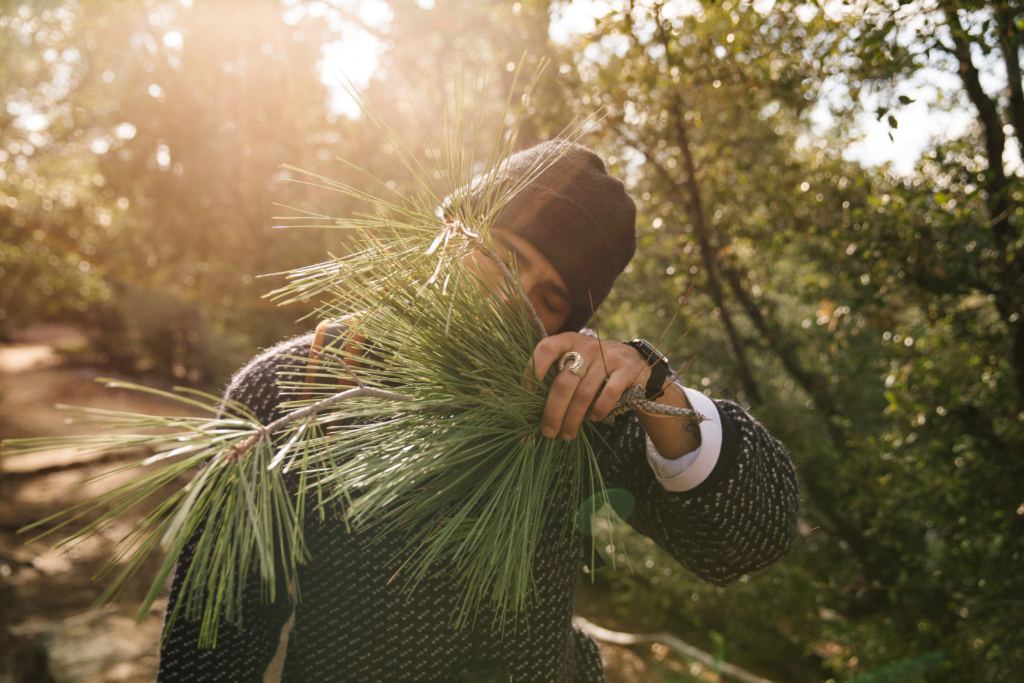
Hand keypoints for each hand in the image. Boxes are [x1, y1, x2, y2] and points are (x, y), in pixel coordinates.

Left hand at [526, 332, 652, 440]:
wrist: (633, 357)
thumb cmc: (592, 365)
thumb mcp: (574, 360)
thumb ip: (555, 377)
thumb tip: (528, 411)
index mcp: (568, 341)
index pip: (546, 349)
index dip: (532, 371)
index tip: (526, 395)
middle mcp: (587, 346)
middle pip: (564, 382)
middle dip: (553, 412)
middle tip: (548, 431)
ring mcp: (608, 356)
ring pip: (584, 394)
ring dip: (573, 419)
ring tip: (567, 433)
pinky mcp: (626, 369)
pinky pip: (608, 394)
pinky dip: (598, 410)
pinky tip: (593, 418)